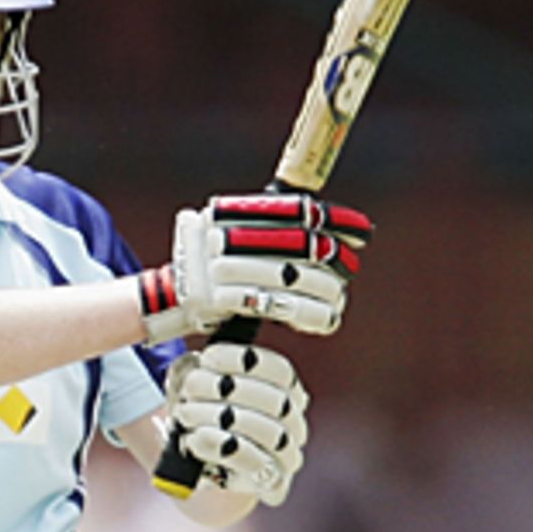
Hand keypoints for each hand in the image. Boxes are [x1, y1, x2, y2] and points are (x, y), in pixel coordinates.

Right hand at [139, 190, 371, 342]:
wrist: (171, 297)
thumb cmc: (214, 264)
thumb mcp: (231, 230)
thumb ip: (265, 221)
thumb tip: (320, 221)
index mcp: (235, 212)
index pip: (295, 211)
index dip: (333, 221)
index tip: (360, 233)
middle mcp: (227, 235)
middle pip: (298, 246)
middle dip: (331, 261)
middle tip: (349, 270)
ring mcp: (223, 267)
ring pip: (292, 280)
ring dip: (323, 294)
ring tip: (337, 301)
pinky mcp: (222, 300)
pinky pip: (276, 308)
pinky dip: (306, 315)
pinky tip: (324, 320)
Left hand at [163, 340, 308, 506]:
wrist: (203, 466)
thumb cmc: (202, 417)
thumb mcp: (194, 389)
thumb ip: (193, 371)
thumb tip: (192, 364)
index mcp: (287, 391)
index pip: (280, 370)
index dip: (245, 361)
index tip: (208, 358)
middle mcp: (295, 422)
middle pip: (276, 400)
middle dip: (227, 388)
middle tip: (190, 387)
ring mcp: (288, 455)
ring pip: (268, 432)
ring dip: (220, 418)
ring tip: (185, 413)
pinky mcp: (273, 483)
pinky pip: (253, 463)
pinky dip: (221, 447)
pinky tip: (194, 438)